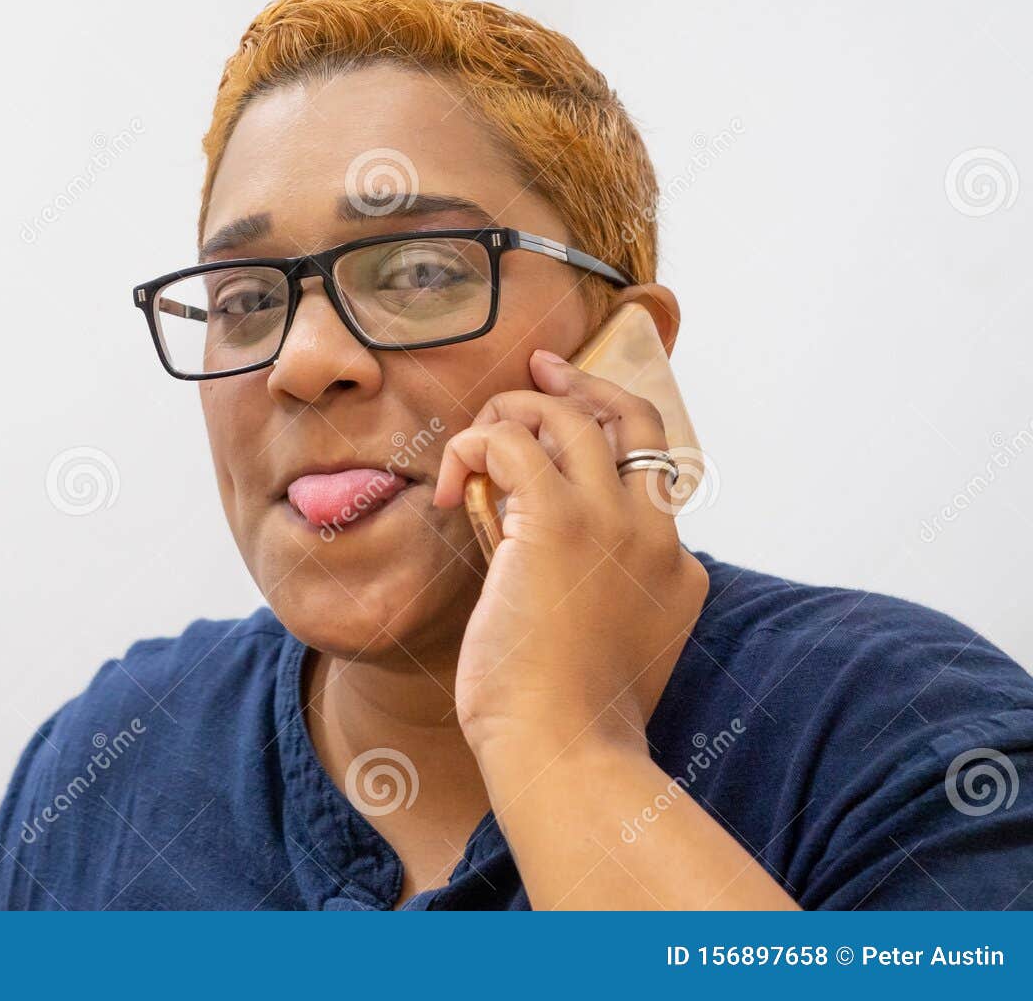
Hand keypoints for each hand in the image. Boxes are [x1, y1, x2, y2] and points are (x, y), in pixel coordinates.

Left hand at [432, 348, 708, 769]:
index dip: (604, 436)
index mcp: (675, 567)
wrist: (566, 757)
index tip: (566, 416)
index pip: (651, 470)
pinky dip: (472, 446)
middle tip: (539, 367)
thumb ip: (591, 595)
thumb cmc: (566, 723)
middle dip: (583, 383)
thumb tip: (535, 560)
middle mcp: (656, 534)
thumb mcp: (602, 649)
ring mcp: (613, 522)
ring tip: (470, 448)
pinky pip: (510, 441)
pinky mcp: (557, 521)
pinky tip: (448, 490)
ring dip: (512, 412)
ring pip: (568, 416)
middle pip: (634, 417)